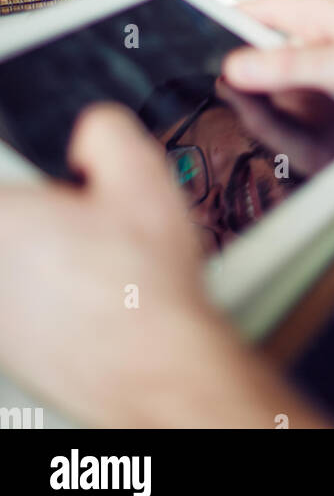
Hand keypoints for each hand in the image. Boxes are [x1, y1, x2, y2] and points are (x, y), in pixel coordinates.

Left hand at [0, 105, 302, 427]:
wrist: (156, 366)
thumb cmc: (146, 286)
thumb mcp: (142, 171)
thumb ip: (104, 129)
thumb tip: (89, 132)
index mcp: (2, 216)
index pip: (8, 178)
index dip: (43, 184)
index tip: (67, 191)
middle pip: (14, 222)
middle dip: (47, 219)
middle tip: (90, 228)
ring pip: (19, 267)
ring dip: (49, 262)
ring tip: (99, 268)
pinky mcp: (9, 351)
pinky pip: (27, 307)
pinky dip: (55, 301)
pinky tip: (96, 301)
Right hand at [224, 0, 333, 142]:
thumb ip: (294, 65)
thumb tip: (239, 65)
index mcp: (330, 15)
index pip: (268, 8)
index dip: (233, 20)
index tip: (200, 34)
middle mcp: (333, 34)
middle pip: (274, 39)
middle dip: (244, 54)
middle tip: (216, 77)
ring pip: (290, 67)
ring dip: (268, 81)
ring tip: (241, 98)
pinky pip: (310, 89)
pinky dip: (291, 101)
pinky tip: (284, 118)